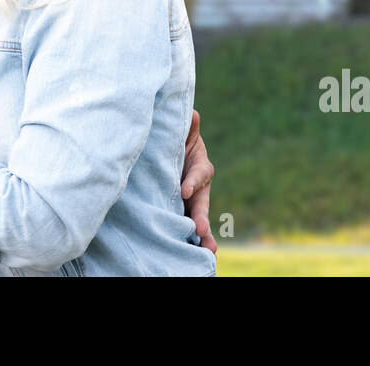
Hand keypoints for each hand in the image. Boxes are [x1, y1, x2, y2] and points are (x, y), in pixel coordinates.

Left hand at [181, 109, 216, 253]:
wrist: (162, 155)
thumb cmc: (174, 141)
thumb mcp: (181, 132)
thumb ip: (187, 126)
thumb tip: (192, 114)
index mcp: (199, 166)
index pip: (199, 173)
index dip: (193, 180)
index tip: (185, 189)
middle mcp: (198, 188)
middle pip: (202, 202)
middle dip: (201, 216)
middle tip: (199, 228)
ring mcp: (190, 204)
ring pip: (200, 220)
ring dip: (204, 235)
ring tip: (208, 250)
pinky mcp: (181, 215)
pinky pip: (188, 230)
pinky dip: (192, 243)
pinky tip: (195, 255)